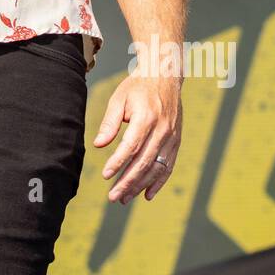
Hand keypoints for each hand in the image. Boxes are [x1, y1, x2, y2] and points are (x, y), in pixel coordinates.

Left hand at [94, 71, 180, 203]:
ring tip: (124, 198)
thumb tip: (98, 145)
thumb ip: (110, 122)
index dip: (118, 162)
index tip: (105, 175)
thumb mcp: (119, 98)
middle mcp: (163, 129)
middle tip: (113, 197)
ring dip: (140, 186)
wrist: (165, 76)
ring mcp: (172, 137)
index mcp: (147, 117)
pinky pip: (168, 166)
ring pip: (156, 168)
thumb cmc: (138, 87)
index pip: (131, 146)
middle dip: (128, 181)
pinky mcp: (176, 141)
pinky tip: (147, 195)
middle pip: (144, 162)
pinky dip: (158, 182)